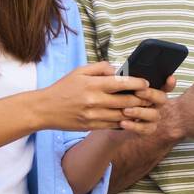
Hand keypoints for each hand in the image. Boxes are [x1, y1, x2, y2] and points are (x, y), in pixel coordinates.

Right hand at [33, 62, 150, 131]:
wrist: (44, 109)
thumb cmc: (63, 88)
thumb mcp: (79, 71)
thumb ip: (100, 68)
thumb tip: (118, 68)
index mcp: (93, 85)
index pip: (122, 83)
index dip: (138, 83)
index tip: (146, 83)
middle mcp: (95, 101)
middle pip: (127, 101)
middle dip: (142, 99)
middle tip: (150, 96)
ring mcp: (94, 116)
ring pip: (123, 115)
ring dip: (136, 112)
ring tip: (143, 107)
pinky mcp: (92, 126)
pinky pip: (114, 125)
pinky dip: (124, 121)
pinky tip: (130, 117)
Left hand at [115, 74, 174, 136]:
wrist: (115, 118)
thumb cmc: (119, 100)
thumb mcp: (121, 89)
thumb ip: (124, 81)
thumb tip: (117, 73)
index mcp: (153, 92)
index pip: (166, 85)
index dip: (169, 83)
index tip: (169, 78)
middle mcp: (156, 104)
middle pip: (162, 98)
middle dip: (150, 94)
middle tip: (137, 92)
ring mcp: (153, 117)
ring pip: (154, 115)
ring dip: (139, 112)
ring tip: (125, 110)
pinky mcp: (148, 129)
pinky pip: (146, 129)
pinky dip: (134, 126)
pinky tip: (122, 123)